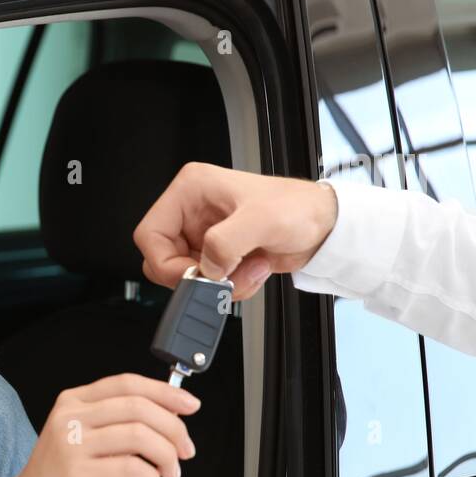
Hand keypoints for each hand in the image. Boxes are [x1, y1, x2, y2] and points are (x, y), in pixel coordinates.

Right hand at [5, 373, 200, 476]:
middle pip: (138, 407)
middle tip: (184, 449)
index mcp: (73, 401)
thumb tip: (169, 413)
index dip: (165, 392)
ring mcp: (73, 445)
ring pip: (140, 436)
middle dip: (174, 428)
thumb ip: (116, 421)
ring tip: (169, 472)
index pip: (127, 383)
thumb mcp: (82, 437)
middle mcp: (70, 418)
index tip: (189, 405)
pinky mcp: (79, 475)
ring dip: (166, 456)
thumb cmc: (61, 476)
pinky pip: (133, 468)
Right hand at [133, 161, 338, 299]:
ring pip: (187, 276)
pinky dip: (229, 286)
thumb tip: (205, 268)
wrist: (325, 226)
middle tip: (225, 275)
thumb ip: (226, 242)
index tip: (195, 274)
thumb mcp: (262, 219)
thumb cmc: (299, 207)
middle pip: (165, 260)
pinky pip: (207, 282)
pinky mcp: (218, 254)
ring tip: (248, 269)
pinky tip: (252, 269)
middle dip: (198, 276)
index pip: (150, 234)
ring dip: (219, 283)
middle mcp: (192, 212)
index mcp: (191, 190)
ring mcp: (204, 234)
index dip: (167, 263)